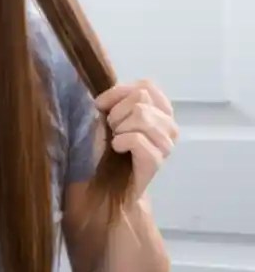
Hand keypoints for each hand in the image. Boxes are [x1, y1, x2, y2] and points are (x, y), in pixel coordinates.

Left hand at [95, 79, 178, 202]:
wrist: (103, 184)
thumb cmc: (105, 147)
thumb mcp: (108, 116)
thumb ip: (115, 100)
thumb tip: (107, 95)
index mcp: (160, 111)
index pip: (146, 86)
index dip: (119, 92)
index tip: (102, 106)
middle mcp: (169, 126)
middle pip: (141, 98)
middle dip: (117, 112)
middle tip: (112, 130)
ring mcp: (166, 144)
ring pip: (142, 115)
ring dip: (118, 127)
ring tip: (115, 140)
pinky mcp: (157, 160)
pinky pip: (137, 138)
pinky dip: (120, 141)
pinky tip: (117, 149)